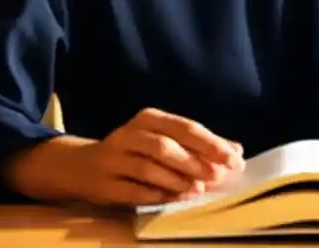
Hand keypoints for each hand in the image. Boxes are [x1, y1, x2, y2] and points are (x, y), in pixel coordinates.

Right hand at [3, 107, 245, 205]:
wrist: (81, 166)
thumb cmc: (135, 152)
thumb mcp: (165, 141)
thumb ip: (200, 146)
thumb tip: (237, 151)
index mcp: (149, 119)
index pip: (185, 127)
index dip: (211, 143)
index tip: (234, 159)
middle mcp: (129, 134)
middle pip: (166, 146)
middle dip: (196, 162)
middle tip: (218, 177)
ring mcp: (113, 158)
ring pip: (149, 167)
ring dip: (178, 180)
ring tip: (198, 190)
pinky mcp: (104, 183)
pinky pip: (134, 190)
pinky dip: (157, 195)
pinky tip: (175, 199)